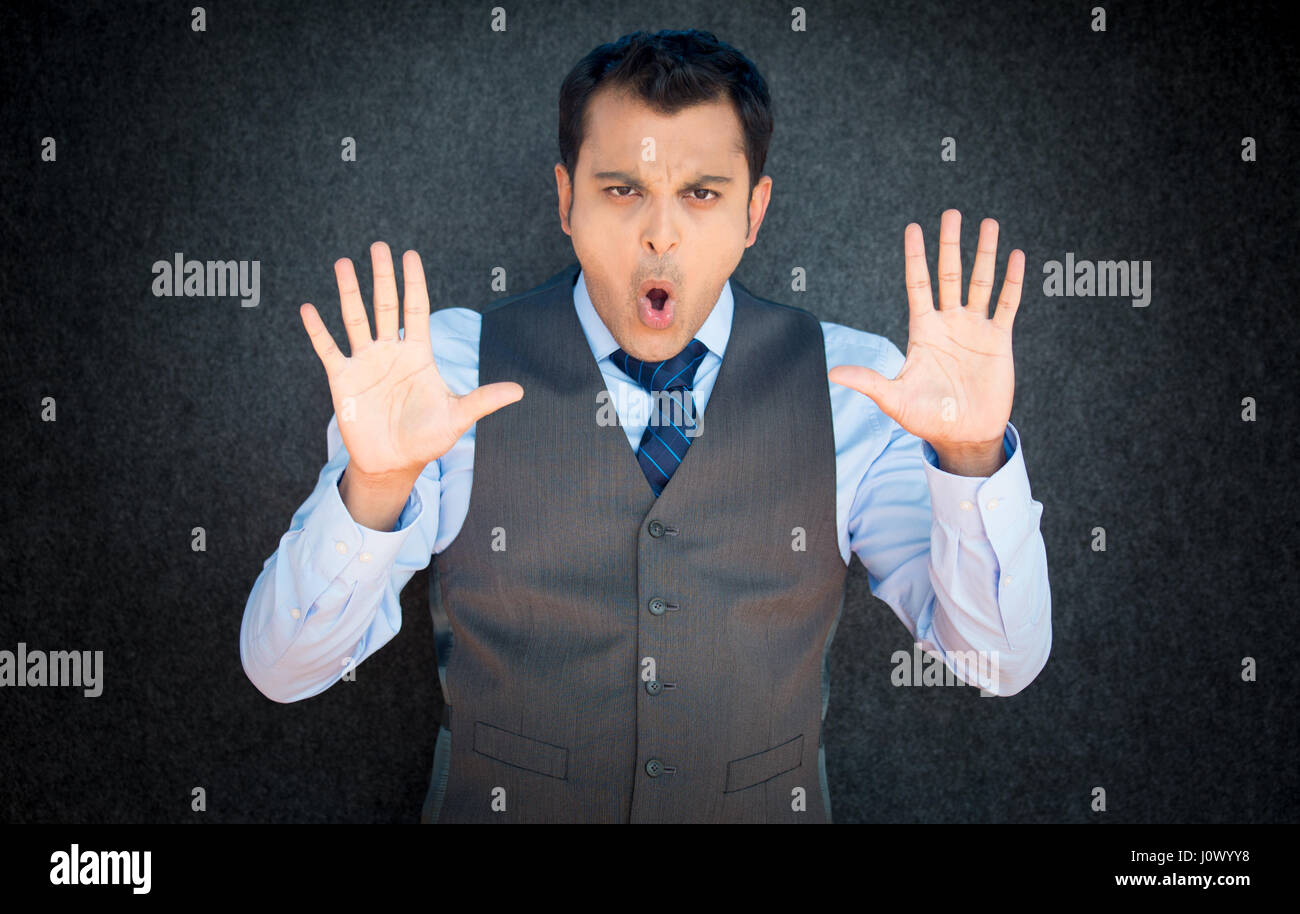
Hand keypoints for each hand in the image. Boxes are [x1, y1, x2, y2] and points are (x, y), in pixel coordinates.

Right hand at [299, 242, 523, 479]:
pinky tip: (309, 308)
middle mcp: (391, 352)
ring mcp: (365, 363)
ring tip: (343, 264)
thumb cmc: (427, 439)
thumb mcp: (457, 418)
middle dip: (383, 276)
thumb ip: (483, 400)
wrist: (394, 464)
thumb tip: (519, 391)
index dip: (414, 283)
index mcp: (418, 354)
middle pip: (385, 305)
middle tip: (379, 245)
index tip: (410, 254)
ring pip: (355, 319)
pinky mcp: (343, 380)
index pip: (416, 309)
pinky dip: (318, 331)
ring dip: (349, 292)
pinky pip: (328, 350)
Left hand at [829, 210, 1022, 466]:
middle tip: (951, 212)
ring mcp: (974, 329)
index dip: (916, 256)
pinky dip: (1011, 281)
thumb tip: (833, 373)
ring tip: (989, 224)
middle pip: (949, 274)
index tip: (913, 227)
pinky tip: (1015, 256)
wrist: (964, 435)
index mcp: (923, 330)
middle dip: (950, 244)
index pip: (917, 284)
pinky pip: (1006, 304)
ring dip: (985, 254)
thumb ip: (869, 381)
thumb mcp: (894, 399)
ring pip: (980, 282)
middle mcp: (949, 323)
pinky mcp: (998, 340)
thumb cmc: (927, 419)